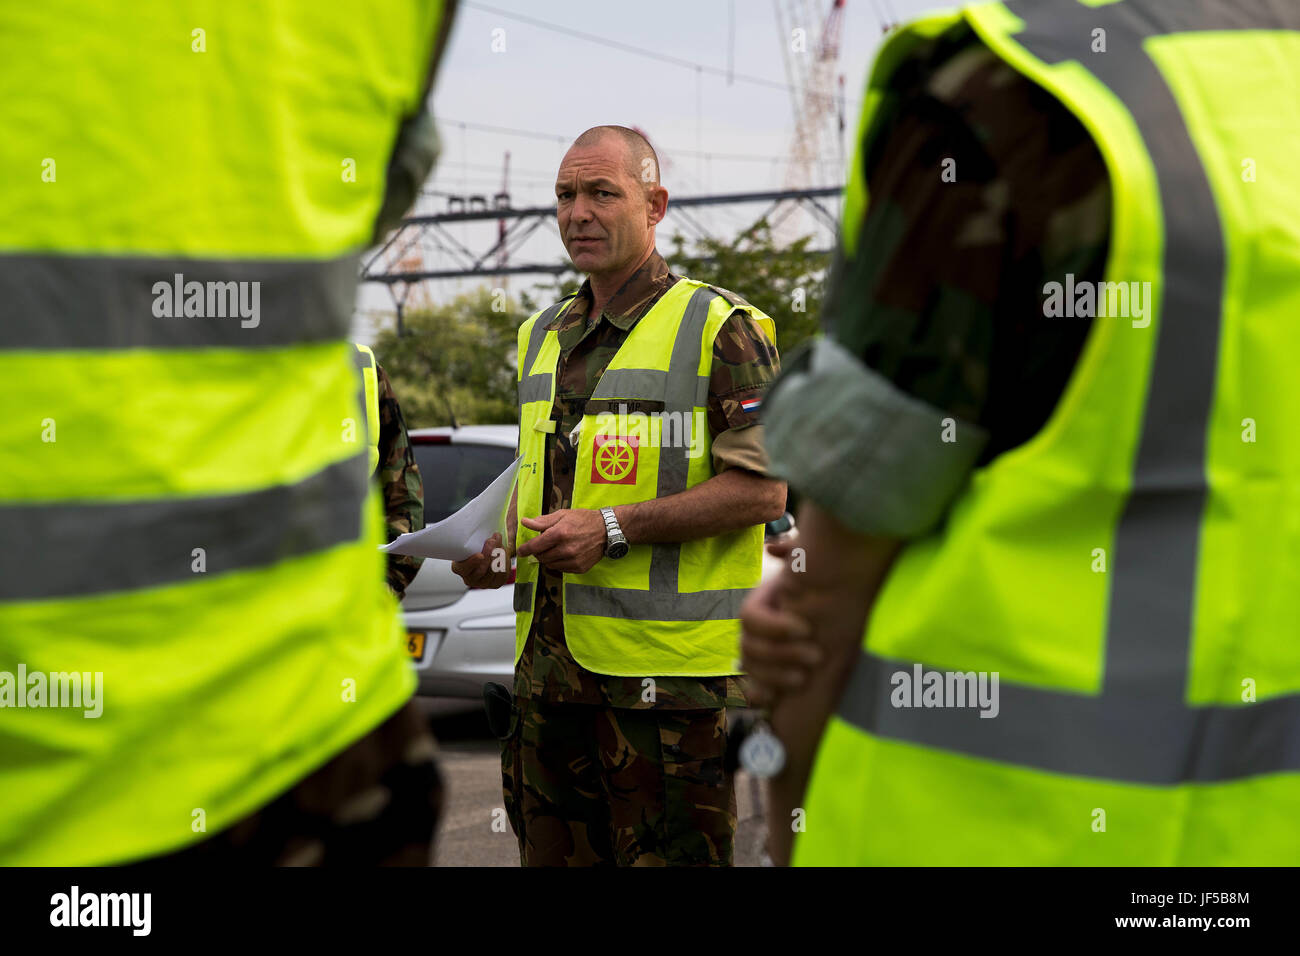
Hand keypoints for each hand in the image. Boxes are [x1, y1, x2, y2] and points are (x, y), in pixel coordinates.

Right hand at [450, 532, 510, 588]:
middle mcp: (469, 578)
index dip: (472, 563)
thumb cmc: (477, 544)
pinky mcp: (495, 583)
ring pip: (492, 572)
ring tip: (498, 541)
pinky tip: (503, 550)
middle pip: (480, 571)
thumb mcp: (471, 538)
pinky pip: (502, 574)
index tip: (480, 555)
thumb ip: (471, 535)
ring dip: (498, 555)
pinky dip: (504, 561)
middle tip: (492, 541)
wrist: (491, 549)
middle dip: (488, 554)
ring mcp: (483, 583)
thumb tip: (473, 522)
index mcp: (459, 568)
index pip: (462, 568)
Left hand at [516, 508, 606, 572]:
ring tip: (555, 548)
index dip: (525, 549)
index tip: (521, 551)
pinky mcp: (580, 568)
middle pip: (541, 556)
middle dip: (538, 551)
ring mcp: (574, 560)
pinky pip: (561, 569)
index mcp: (559, 533)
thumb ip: (542, 521)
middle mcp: (566, 549)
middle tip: (543, 544)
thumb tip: (525, 522)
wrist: (606, 530)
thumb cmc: (584, 520)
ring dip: (548, 557)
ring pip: (550, 564)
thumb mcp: (562, 515)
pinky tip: (564, 554)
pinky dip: (559, 562)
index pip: (535, 546)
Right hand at [739, 534, 821, 707]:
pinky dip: (761, 695)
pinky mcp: (765, 677)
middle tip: (816, 656)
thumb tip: (775, 548)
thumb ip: (794, 552)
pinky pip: (752, 690)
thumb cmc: (817, 588)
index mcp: (759, 604)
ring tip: (804, 678)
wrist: (828, 611)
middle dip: (782, 654)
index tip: (806, 628)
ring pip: (749, 670)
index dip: (774, 626)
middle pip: (749, 648)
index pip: (748, 618)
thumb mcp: (807, 567)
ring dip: (775, 677)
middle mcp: (752, 631)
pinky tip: (777, 698)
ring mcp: (756, 655)